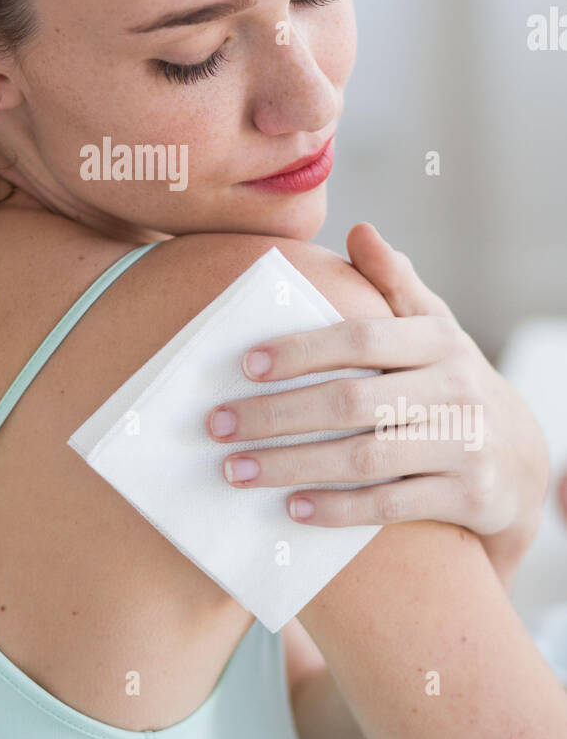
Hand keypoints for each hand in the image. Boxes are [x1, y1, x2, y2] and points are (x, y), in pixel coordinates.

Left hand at [207, 223, 548, 584]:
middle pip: (351, 401)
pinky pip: (389, 505)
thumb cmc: (452, 383)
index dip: (301, 350)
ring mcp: (464, 445)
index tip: (245, 363)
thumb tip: (360, 230)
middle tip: (217, 425)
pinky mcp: (467, 496)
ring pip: (363, 458)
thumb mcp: (435, 328)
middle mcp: (455, 389)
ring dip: (291, 465)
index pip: (361, 339)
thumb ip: (395, 284)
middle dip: (275, 415)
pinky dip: (336, 508)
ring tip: (235, 470)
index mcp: (439, 340)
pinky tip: (290, 507)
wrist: (522, 459)